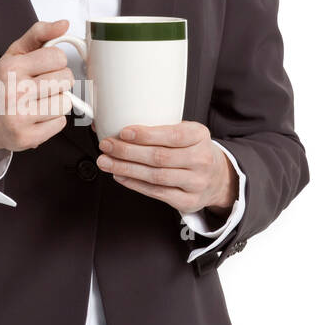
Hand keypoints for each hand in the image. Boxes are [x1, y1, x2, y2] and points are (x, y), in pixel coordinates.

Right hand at [0, 19, 75, 158]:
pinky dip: (52, 120)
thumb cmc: (1, 84)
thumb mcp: (14, 53)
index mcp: (12, 67)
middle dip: (58, 82)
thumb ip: (39, 34)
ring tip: (39, 102)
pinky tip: (36, 117)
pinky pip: (60, 123)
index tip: (44, 68)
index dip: (55, 62)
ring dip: (57, 102)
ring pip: (66, 102)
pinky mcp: (27, 137)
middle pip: (66, 80)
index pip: (58, 57)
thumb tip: (64, 24)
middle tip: (41, 86)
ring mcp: (20, 117)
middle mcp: (15, 91)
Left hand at [96, 121, 238, 215]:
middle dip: (128, 151)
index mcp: (200, 136)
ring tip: (107, 162)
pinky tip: (120, 175)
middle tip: (108, 146)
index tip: (124, 132)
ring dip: (126, 168)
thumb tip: (116, 123)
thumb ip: (159, 128)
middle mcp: (201, 160)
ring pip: (155, 176)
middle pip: (159, 157)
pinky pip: (156, 193)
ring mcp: (196, 182)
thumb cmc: (193, 151)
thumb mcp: (186, 132)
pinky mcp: (188, 201)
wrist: (217, 177)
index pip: (173, 135)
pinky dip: (134, 184)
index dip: (146, 135)